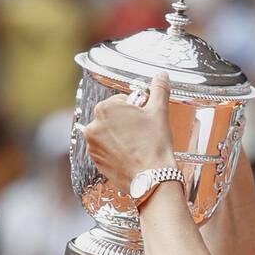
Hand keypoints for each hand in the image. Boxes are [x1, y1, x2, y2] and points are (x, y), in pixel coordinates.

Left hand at [82, 70, 176, 192]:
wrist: (152, 178)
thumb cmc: (154, 146)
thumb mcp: (159, 112)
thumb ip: (159, 90)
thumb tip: (162, 76)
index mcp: (105, 108)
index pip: (120, 101)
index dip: (135, 109)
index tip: (143, 120)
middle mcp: (93, 126)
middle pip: (112, 118)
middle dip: (125, 123)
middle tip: (141, 134)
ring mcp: (92, 146)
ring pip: (107, 134)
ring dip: (118, 137)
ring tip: (136, 146)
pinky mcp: (95, 162)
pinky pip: (105, 151)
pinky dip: (115, 152)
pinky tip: (129, 156)